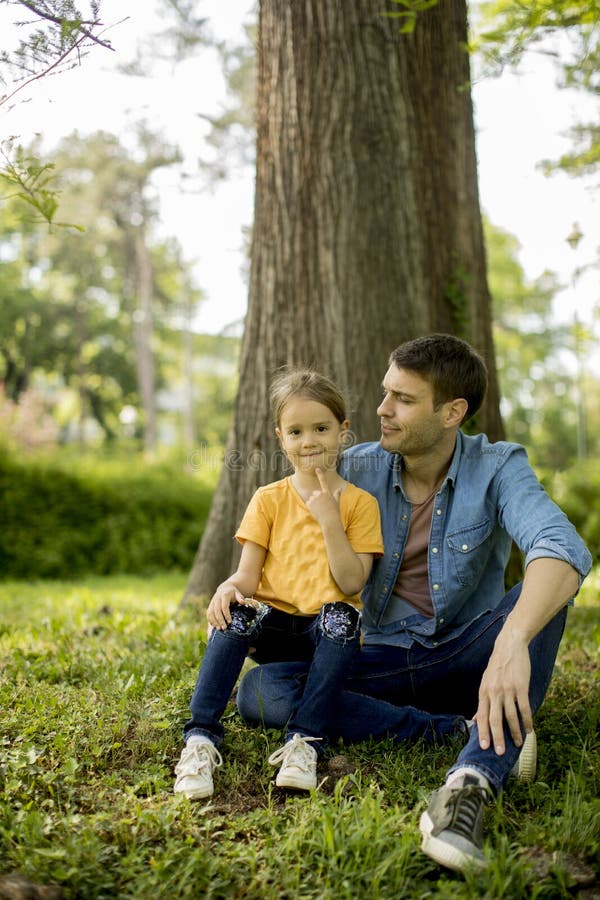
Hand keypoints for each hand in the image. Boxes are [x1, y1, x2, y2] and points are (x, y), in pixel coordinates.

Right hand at [207, 583, 251, 630]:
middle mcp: (217, 598)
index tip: (230, 622)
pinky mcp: (210, 605)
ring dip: (214, 621)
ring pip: (210, 612)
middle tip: (224, 628)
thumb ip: (240, 598)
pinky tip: (214, 626)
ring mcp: (212, 602)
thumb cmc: (233, 593)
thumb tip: (243, 602)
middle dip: (220, 620)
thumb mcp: (238, 594)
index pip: (224, 606)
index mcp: (224, 595)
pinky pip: (208, 613)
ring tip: (219, 629)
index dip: (226, 615)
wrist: (225, 588)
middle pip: (216, 610)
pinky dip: (210, 620)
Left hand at [305, 468, 342, 526]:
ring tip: (320, 510)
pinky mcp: (309, 503)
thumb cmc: (334, 512)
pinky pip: (308, 503)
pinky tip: (316, 511)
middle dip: (317, 498)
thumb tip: (339, 489)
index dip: (320, 474)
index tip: (317, 468)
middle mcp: (320, 494)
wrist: (330, 521)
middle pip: (315, 493)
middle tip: (322, 506)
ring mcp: (314, 498)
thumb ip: (337, 494)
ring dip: (314, 503)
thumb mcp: (337, 502)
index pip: (323, 482)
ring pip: (311, 499)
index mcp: (327, 493)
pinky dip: (310, 507)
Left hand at [475, 624, 532, 754]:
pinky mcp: (521, 687)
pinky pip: (524, 708)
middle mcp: (494, 692)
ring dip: (515, 732)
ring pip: (511, 716)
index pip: (482, 717)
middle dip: (497, 737)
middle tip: (500, 752)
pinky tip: (529, 729)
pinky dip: (527, 720)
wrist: (509, 646)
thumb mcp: (485, 683)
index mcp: (484, 692)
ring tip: (519, 743)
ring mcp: (508, 690)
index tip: (484, 747)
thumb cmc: (497, 667)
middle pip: (495, 719)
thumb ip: (482, 703)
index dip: (483, 732)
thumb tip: (475, 720)